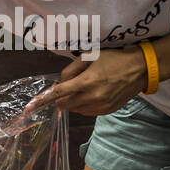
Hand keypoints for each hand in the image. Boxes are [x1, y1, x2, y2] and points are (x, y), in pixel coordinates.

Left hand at [26, 49, 147, 115]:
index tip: (28, 108)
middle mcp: (93, 97)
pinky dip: (84, 105)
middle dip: (61, 97)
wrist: (141, 69)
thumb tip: (60, 82)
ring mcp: (101, 106)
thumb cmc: (114, 59)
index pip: (58, 93)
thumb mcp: (90, 56)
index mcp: (86, 82)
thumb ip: (71, 69)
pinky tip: (93, 94)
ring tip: (86, 87)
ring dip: (73, 101)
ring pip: (74, 109)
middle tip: (71, 85)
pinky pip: (86, 112)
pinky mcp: (106, 111)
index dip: (42, 100)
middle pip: (64, 104)